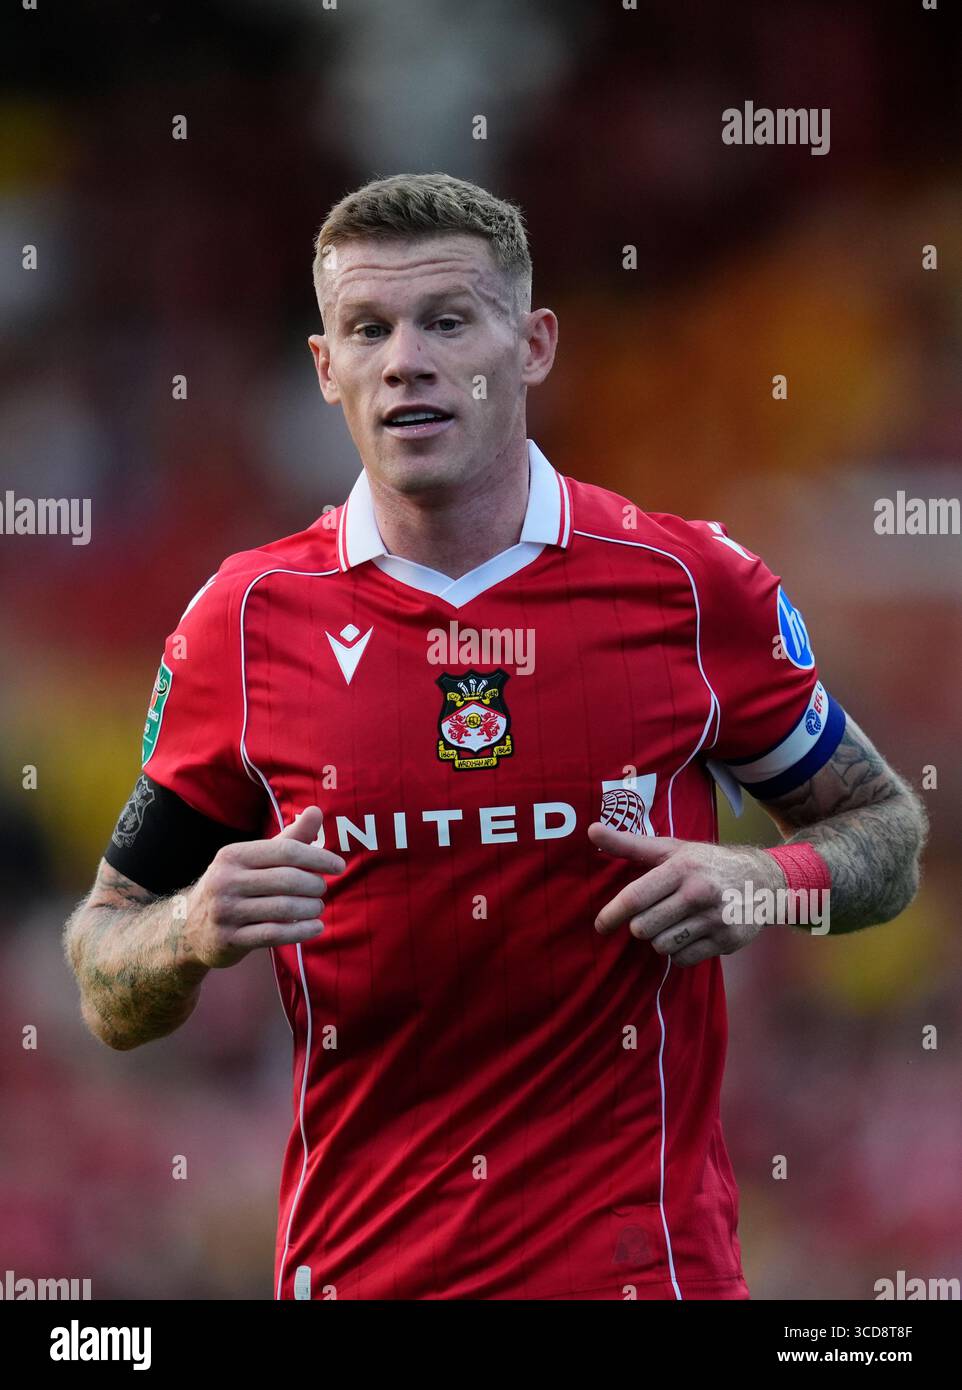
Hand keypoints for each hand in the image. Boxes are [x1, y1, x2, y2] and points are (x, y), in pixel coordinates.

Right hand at [183, 807, 345, 968]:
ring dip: (310, 908)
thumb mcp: (255, 860)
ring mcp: (225, 912)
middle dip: (314, 885)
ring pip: (283, 909)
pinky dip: (300, 931)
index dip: (317, 857)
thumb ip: (288, 839)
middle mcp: (225, 881)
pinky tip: (316, 927)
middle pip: (287, 880)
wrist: (188, 928)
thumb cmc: (234, 886)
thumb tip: (316, 811)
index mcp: (233, 855)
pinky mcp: (228, 940)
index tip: (338, 866)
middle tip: (322, 889)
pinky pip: (274, 935)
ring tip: (318, 907)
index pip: (285, 851)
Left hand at [587, 822, 784, 966]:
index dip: (611, 914)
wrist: (763, 879)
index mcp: (682, 867)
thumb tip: (591, 830)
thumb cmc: (706, 863)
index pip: (635, 898)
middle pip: (644, 927)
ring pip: (662, 946)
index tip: (600, 925)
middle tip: (651, 915)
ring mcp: (716, 919)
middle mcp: (700, 893)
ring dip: (659, 938)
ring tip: (672, 922)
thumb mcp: (671, 849)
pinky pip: (683, 958)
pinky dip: (679, 951)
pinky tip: (689, 933)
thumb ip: (629, 844)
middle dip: (640, 925)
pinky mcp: (728, 941)